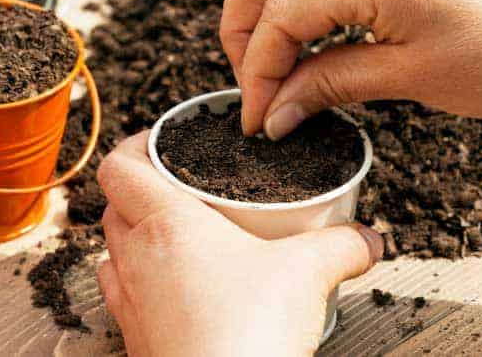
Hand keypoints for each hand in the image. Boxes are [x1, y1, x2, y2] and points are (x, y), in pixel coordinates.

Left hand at [96, 132, 382, 356]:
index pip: (120, 167)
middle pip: (114, 206)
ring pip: (113, 250)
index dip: (134, 145)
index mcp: (165, 223)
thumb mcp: (308, 274)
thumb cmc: (249, 335)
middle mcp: (135, 258)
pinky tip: (178, 290)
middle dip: (141, 191)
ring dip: (135, 237)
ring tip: (179, 238)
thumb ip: (342, 247)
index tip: (161, 143)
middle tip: (183, 189)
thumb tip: (368, 240)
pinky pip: (124, 295)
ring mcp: (130, 302)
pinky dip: (141, 282)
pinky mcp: (136, 339)